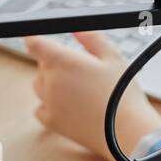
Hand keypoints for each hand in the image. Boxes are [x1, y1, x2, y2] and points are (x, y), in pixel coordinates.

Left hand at [24, 32, 160, 160]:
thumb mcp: (113, 58)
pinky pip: (40, 108)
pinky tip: (70, 105)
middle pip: (41, 64)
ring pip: (39, 85)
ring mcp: (49, 103)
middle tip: (81, 70)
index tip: (39, 40)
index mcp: (64, 62)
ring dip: (51, 82)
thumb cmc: (123, 95)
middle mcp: (51, 81)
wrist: (125, 132)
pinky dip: (50, 104)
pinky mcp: (51, 122)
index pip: (34, 44)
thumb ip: (90, 38)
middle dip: (55, 62)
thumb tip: (75, 28)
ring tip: (78, 89)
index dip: (35, 39)